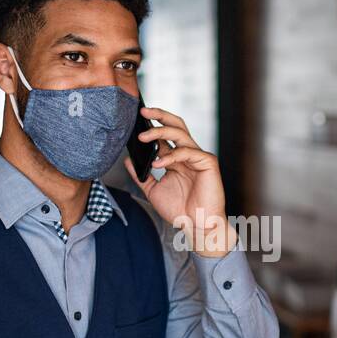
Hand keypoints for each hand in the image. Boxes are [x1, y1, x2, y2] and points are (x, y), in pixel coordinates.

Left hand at [124, 106, 236, 256]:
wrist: (197, 225)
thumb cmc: (179, 210)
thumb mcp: (153, 190)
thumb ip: (141, 175)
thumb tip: (128, 160)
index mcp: (176, 158)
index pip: (164, 135)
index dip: (150, 126)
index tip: (135, 119)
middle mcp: (188, 154)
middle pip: (175, 125)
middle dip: (159, 115)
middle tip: (143, 111)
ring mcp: (198, 157)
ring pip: (180, 133)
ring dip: (160, 131)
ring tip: (143, 137)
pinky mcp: (208, 162)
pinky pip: (187, 151)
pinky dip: (171, 155)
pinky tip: (158, 163)